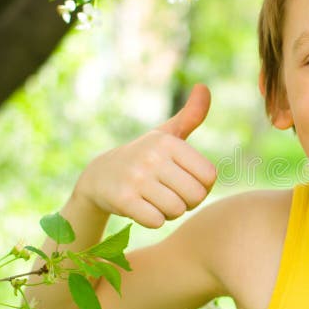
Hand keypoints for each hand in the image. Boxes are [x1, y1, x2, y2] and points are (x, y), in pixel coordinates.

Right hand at [74, 83, 217, 227]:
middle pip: (195, 196)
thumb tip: (204, 86)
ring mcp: (137, 177)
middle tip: (171, 195)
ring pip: (177, 211)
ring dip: (170, 213)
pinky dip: (153, 220)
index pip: (209, 176)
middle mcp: (153, 156)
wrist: (99, 177)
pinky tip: (142, 209)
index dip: (201, 186)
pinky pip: (156, 221)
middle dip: (187, 202)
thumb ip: (191, 115)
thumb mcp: (166, 134)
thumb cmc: (145, 157)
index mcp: (169, 142)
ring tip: (156, 201)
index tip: (185, 182)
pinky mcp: (123, 199)